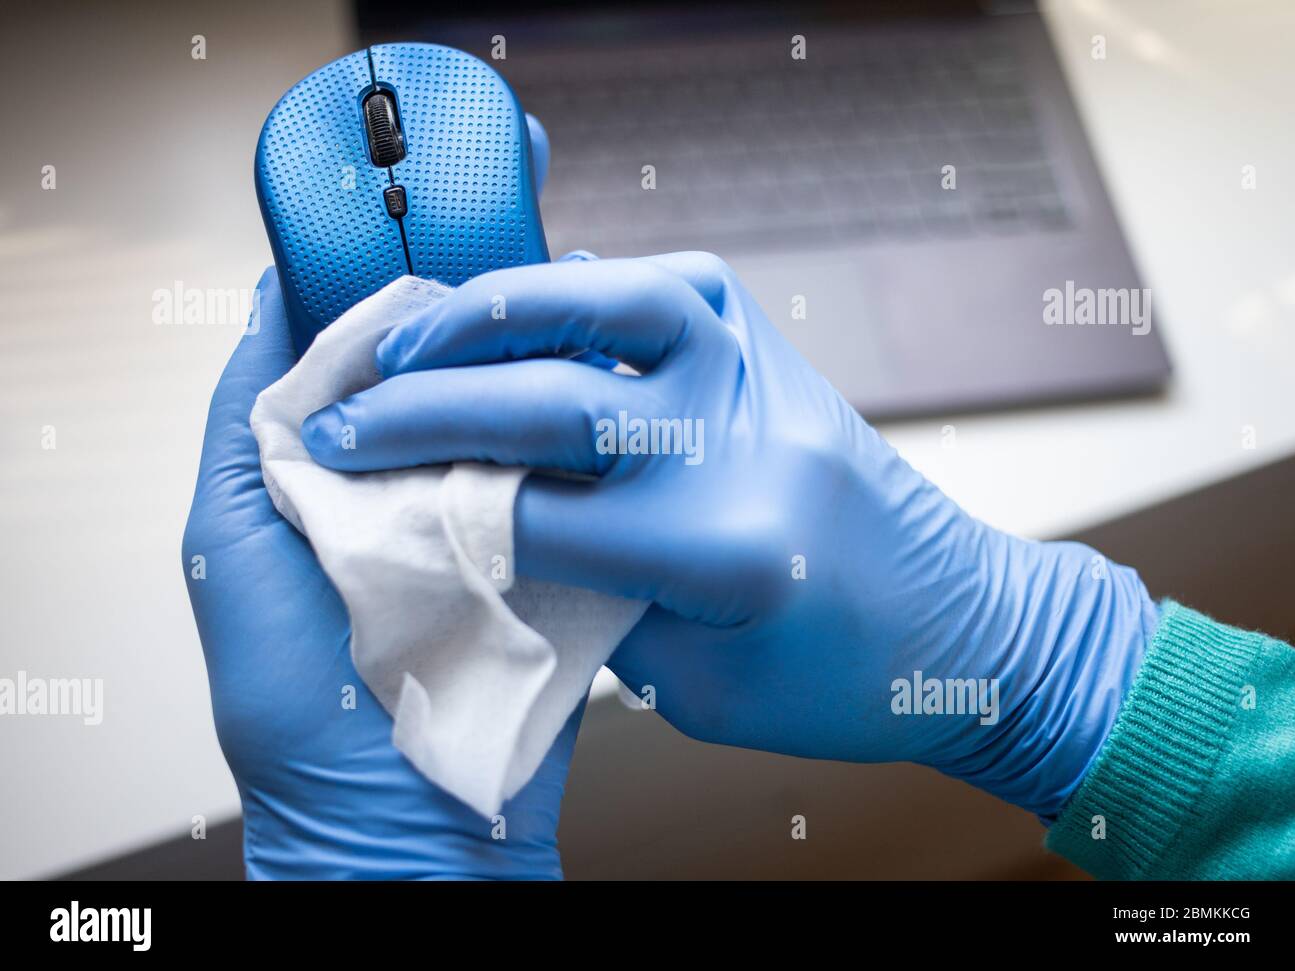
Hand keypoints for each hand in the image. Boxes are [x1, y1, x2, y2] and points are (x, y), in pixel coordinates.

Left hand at [182, 121, 579, 879]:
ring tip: (582, 289)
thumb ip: (252, 411)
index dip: (404, 265)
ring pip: (532, 403)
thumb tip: (274, 287)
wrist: (395, 812)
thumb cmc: (293, 690)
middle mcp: (429, 471)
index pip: (381, 338)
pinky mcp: (566, 553)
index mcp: (352, 454)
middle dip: (497, 290)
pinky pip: (584, 476)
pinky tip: (618, 378)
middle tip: (528, 213)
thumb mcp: (229, 531)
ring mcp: (502, 510)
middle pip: (468, 357)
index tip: (434, 187)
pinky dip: (597, 431)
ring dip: (555, 350)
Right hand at [302, 251, 1158, 818]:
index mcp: (723, 548)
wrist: (966, 625)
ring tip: (404, 340)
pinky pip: (653, 286)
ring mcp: (759, 372)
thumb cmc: (844, 676)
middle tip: (342, 417)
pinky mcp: (766, 345)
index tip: (358, 501)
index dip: (432, 508)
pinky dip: (571, 289)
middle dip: (425, 406)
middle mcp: (741, 440)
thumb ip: (593, 606)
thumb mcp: (700, 684)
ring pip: (601, 301)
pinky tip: (511, 314)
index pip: (534, 516)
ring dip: (487, 315)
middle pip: (549, 399)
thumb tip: (493, 535)